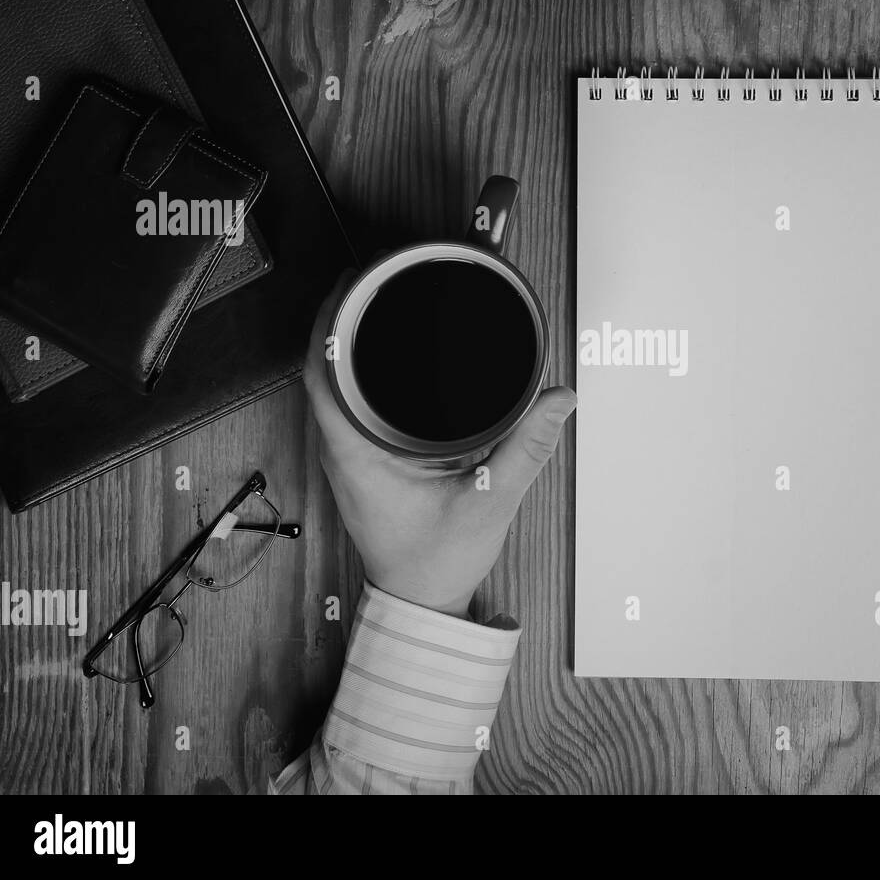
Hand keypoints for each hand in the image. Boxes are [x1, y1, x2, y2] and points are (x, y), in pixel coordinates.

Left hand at [303, 272, 576, 618]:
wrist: (421, 604)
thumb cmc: (437, 563)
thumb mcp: (489, 502)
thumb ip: (527, 450)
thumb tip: (558, 401)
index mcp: (356, 454)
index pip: (321, 372)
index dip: (329, 321)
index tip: (351, 282)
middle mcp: (343, 450)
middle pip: (322, 366)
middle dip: (341, 315)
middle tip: (372, 275)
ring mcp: (350, 455)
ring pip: (332, 383)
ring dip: (347, 342)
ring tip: (375, 300)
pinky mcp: (364, 460)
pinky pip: (350, 402)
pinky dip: (360, 369)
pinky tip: (386, 354)